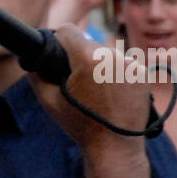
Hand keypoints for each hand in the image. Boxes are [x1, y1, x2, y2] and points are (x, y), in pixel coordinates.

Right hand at [29, 24, 148, 153]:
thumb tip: (34, 59)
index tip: (57, 56)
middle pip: (87, 43)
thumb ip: (37, 75)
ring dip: (98, 65)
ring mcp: (130, 63)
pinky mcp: (142, 72)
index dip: (58, 42)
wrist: (115, 146)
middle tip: (77, 83)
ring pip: (105, 53)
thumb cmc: (80, 125)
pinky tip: (112, 94)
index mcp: (88, 59)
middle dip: (80, 58)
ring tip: (96, 92)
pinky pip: (121, 64)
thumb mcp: (48, 101)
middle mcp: (112, 55)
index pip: (67, 31)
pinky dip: (114, 74)